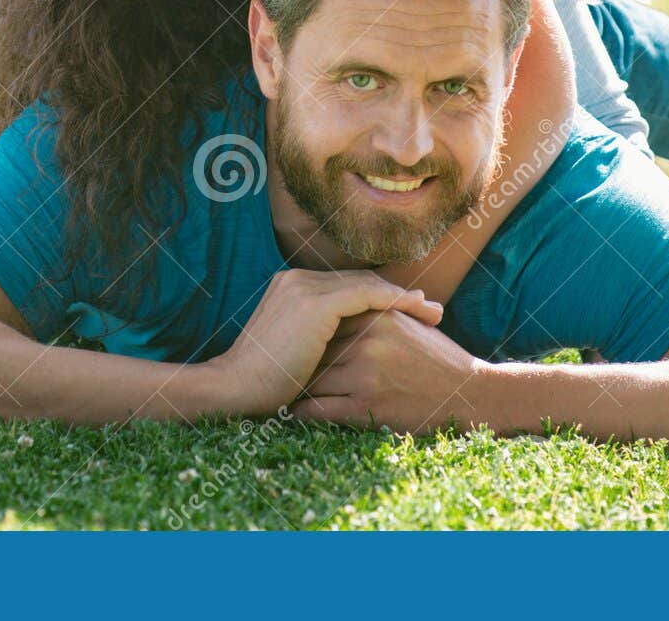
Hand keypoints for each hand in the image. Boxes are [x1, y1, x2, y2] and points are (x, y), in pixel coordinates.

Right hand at [213, 269, 442, 414]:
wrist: (236, 388)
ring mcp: (305, 287)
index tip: (410, 311)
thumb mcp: (296, 352)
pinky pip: (366, 294)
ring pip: (368, 285)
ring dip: (404, 297)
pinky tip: (416, 308)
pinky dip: (394, 300)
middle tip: (430, 308)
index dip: (381, 296)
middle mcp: (298, 279)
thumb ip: (319, 338)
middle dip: (399, 294)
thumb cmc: (265, 383)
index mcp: (292, 287)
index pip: (347, 286)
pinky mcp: (316, 303)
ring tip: (432, 311)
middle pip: (361, 281)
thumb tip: (352, 346)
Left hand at [293, 308, 484, 432]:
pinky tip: (295, 409)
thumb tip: (341, 303)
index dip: (311, 330)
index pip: (329, 317)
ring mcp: (365, 375)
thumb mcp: (408, 323)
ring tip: (284, 386)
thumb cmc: (439, 357)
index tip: (295, 338)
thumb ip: (376, 309)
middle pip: (316, 346)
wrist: (469, 393)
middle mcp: (368, 343)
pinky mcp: (365, 408)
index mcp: (378, 317)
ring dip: (297, 383)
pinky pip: (317, 409)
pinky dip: (301, 410)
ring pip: (312, 377)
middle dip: (300, 356)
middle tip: (284, 362)